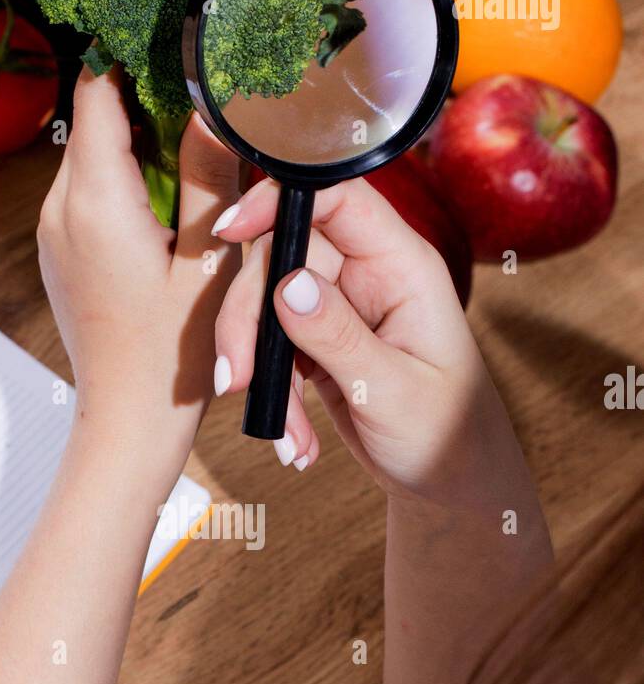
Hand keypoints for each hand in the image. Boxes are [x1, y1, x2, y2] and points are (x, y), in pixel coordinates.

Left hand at [37, 66, 241, 483]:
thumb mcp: (209, 260)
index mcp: (94, 201)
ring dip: (136, 145)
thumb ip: (208, 173)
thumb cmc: (174, 357)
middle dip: (142, 100)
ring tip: (194, 149)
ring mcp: (54, 234)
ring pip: (91, 157)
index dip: (131, 56)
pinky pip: (88, 195)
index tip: (173, 39)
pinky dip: (124, 182)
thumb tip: (211, 100)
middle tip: (202, 94)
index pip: (95, 90)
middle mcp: (59, 209)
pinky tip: (169, 204)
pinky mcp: (61, 255)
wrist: (130, 425)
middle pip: (92, 120)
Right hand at [212, 176, 524, 511]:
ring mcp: (341, 310)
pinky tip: (296, 443)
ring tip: (286, 437)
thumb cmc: (446, 435)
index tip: (231, 232)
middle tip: (237, 382)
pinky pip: (275, 351)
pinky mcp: (319, 344)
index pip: (336, 200)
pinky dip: (275, 400)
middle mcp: (369, 276)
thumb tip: (287, 285)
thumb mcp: (392, 391)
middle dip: (249, 320)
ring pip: (268, 308)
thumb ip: (338, 336)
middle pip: (282, 258)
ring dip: (261, 373)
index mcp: (402, 266)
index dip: (279, 201)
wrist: (452, 483)